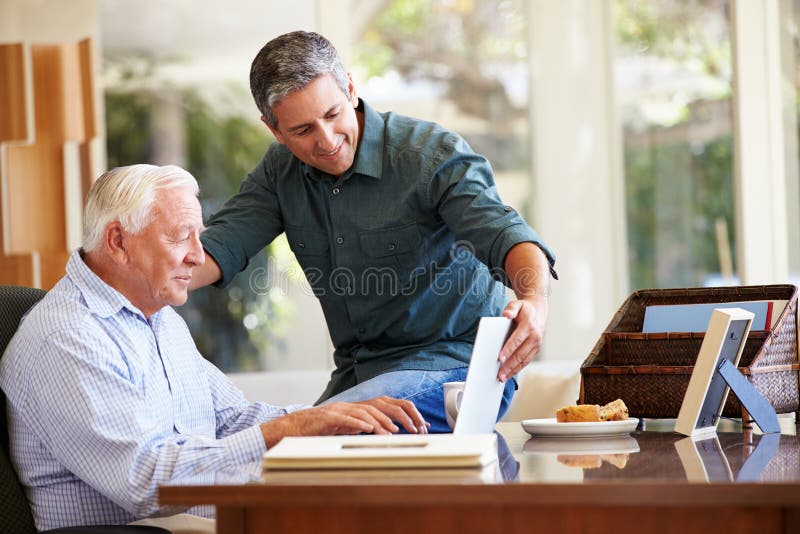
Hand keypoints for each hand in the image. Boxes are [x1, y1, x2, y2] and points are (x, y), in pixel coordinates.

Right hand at [260, 396, 427, 447]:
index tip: (417, 424)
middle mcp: (350, 405)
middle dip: (398, 416)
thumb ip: (361, 426)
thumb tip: (380, 431)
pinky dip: (358, 423)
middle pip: (380, 405)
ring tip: (392, 432)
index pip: (385, 405)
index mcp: (357, 407)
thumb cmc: (319, 429)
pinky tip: (368, 429)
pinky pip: (345, 419)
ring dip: (380, 422)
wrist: (294, 427)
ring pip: (364, 412)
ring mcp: (339, 410)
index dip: (403, 412)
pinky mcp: (327, 417)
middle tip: (411, 429)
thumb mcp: (346, 428)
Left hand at [497, 298, 546, 381]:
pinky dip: (518, 368)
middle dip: (509, 365)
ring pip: (524, 360)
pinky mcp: (536, 350)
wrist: (539, 312)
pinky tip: (509, 374)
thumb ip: (511, 309)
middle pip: (520, 354)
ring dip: (513, 370)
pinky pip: (526, 361)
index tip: (499, 359)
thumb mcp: (517, 304)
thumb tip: (506, 315)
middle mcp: (535, 337)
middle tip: (499, 375)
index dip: (508, 350)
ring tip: (502, 378)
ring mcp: (536, 345)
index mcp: (529, 326)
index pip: (517, 340)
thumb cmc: (524, 310)